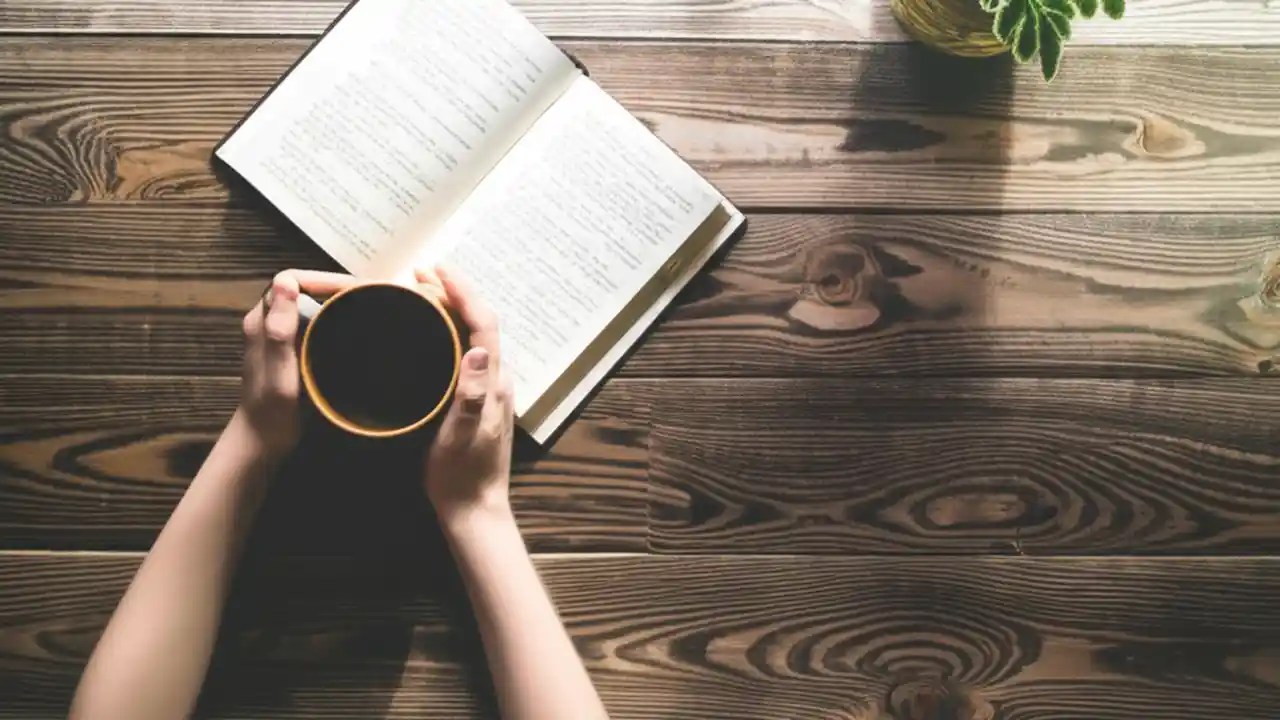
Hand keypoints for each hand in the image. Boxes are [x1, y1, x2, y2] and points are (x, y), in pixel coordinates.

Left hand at [238, 269, 358, 459]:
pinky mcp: (290, 348)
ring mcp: (278, 335)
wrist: (262, 441)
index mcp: (261, 320)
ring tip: (366, 309)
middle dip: (333, 288)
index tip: (354, 289)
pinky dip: (333, 320)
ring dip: (335, 302)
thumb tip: (286, 279)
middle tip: (368, 298)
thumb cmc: (271, 410)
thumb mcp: (279, 371)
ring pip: (308, 304)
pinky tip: (353, 331)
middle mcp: (268, 322)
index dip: (322, 279)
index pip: (291, 279)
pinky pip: (313, 322)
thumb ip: (280, 329)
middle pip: (302, 288)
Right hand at [422, 266, 514, 521]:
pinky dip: (451, 333)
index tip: (437, 269)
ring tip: (421, 295)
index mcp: (492, 384)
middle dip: (453, 293)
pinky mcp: (482, 401)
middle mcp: (497, 381)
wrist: (475, 510)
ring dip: (452, 310)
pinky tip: (433, 335)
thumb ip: (468, 395)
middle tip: (418, 277)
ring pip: (475, 337)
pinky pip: (469, 353)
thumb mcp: (458, 436)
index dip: (462, 291)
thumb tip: (474, 351)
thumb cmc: (460, 476)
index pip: (483, 323)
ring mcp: (491, 391)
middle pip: (480, 323)